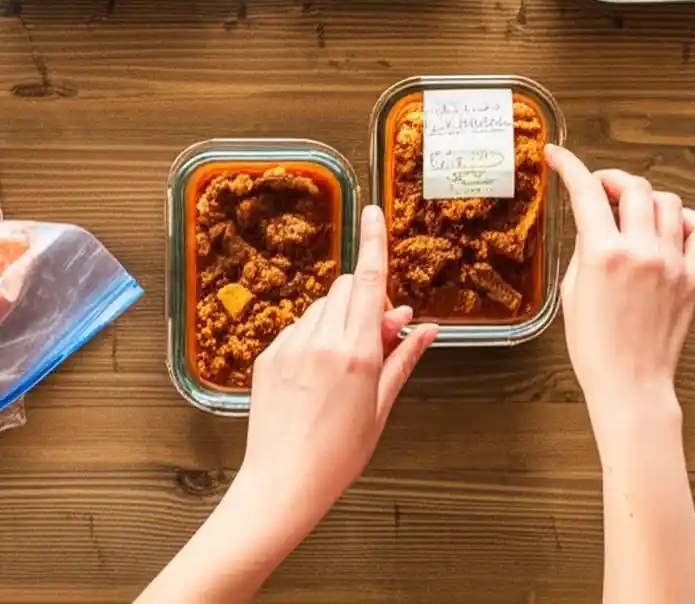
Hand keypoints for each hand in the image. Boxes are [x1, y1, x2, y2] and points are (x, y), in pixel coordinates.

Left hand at [238, 205, 438, 522]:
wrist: (282, 483)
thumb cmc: (338, 454)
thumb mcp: (381, 406)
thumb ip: (402, 358)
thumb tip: (426, 328)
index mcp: (356, 351)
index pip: (368, 281)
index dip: (374, 242)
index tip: (373, 212)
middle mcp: (320, 340)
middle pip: (346, 289)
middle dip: (365, 299)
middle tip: (380, 336)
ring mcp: (289, 346)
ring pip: (321, 308)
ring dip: (339, 320)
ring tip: (346, 365)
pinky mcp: (268, 356)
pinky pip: (298, 329)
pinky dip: (314, 338)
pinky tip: (318, 376)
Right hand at [545, 145, 694, 442]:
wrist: (630, 384)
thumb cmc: (594, 348)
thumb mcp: (572, 293)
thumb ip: (585, 250)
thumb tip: (592, 224)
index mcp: (603, 254)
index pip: (586, 192)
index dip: (569, 166)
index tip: (557, 156)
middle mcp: (641, 251)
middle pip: (635, 187)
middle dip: (612, 180)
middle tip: (600, 189)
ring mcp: (671, 262)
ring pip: (668, 202)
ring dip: (648, 198)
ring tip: (634, 211)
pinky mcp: (693, 278)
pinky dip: (686, 220)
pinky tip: (671, 227)